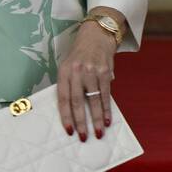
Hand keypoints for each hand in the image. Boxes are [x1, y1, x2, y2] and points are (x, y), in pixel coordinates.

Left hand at [57, 20, 116, 141]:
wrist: (96, 35)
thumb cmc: (80, 55)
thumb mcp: (68, 67)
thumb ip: (68, 86)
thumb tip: (71, 112)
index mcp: (64, 72)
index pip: (63, 98)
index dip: (66, 116)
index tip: (69, 131)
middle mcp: (77, 72)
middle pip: (78, 101)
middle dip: (81, 122)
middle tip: (83, 137)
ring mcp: (91, 71)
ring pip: (93, 100)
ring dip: (97, 119)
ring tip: (98, 133)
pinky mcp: (105, 71)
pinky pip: (106, 94)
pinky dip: (107, 109)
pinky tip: (108, 120)